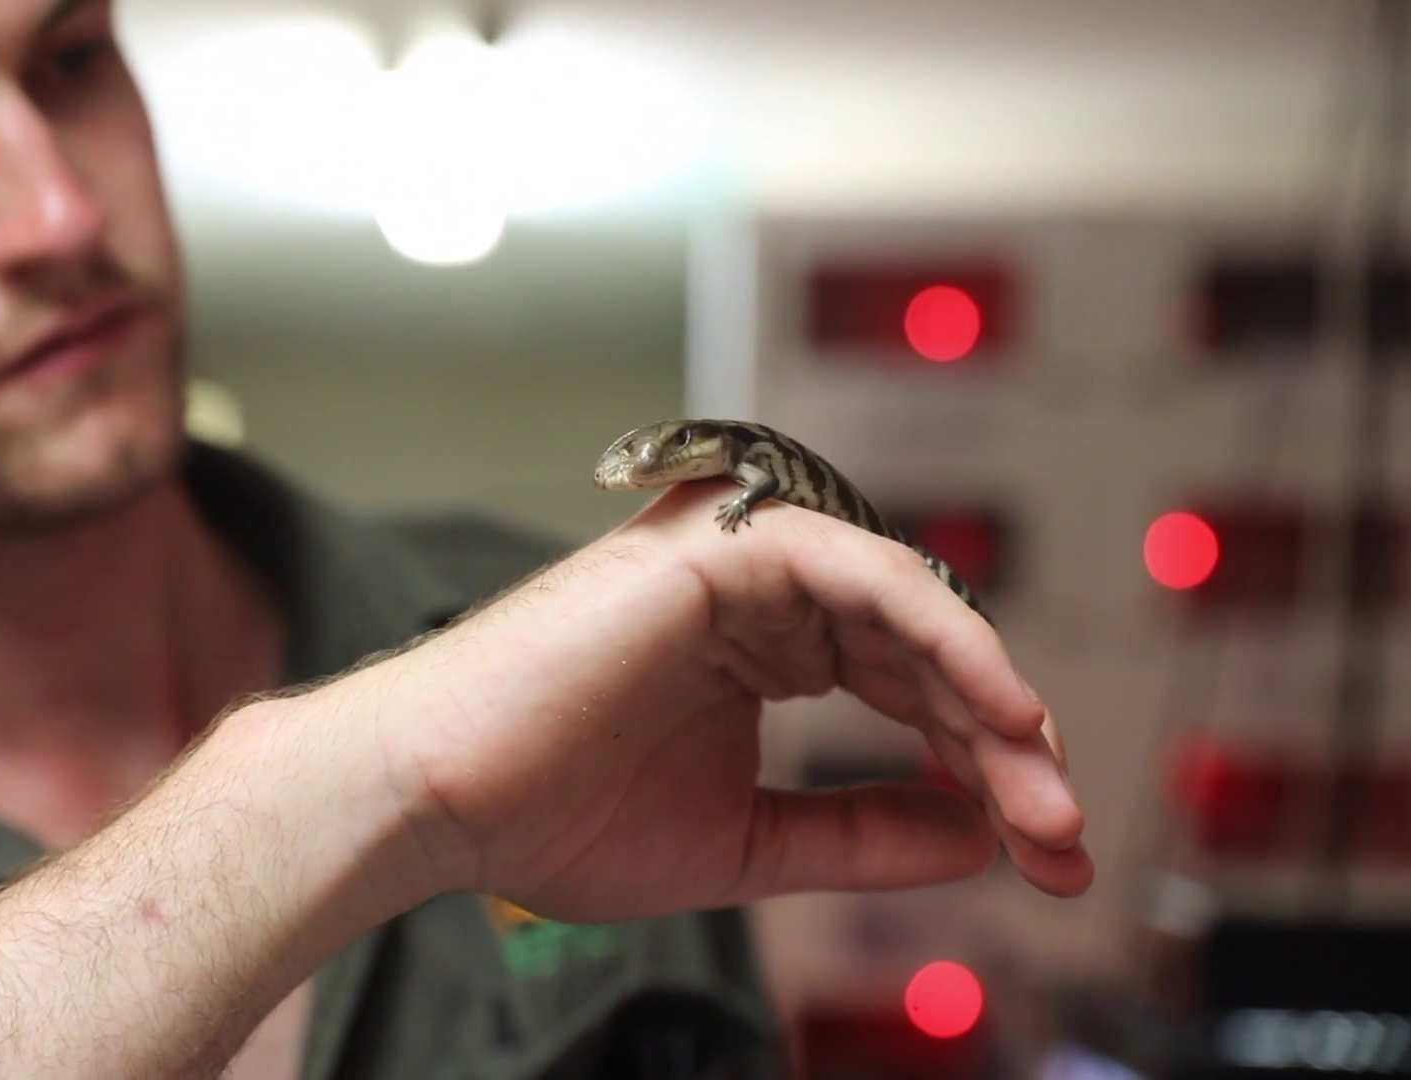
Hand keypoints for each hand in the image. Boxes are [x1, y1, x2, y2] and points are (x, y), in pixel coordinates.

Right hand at [359, 478, 1091, 921]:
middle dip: (1004, 746)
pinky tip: (996, 710)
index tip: (1046, 850)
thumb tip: (977, 834)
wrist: (439, 801)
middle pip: (922, 651)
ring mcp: (740, 560)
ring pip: (909, 606)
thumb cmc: (551, 817)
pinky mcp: (722, 545)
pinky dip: (940, 633)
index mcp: (757, 645)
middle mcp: (757, 591)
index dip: (983, 765)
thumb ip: (861, 832)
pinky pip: (865, 571)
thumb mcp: (750, 844)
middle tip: (1065, 835)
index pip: (904, 689)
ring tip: (1043, 789)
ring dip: (987, 697)